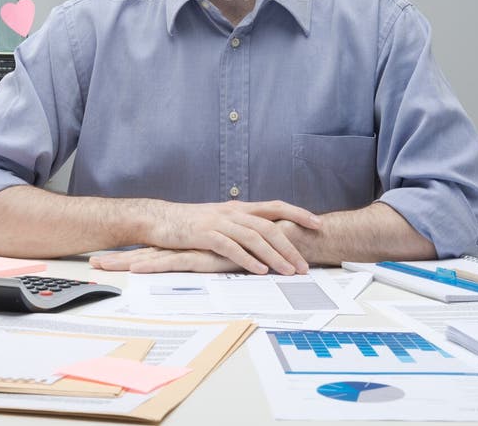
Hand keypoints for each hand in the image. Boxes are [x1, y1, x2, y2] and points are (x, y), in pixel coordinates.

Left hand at [91, 247, 237, 272]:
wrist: (272, 236)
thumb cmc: (249, 248)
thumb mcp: (223, 256)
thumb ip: (209, 257)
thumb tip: (195, 262)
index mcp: (187, 247)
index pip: (152, 251)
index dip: (129, 253)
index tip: (106, 256)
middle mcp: (184, 247)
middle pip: (144, 253)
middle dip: (118, 258)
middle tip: (93, 262)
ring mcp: (191, 251)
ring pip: (152, 258)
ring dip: (126, 261)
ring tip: (103, 265)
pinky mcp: (202, 257)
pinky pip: (172, 263)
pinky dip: (152, 265)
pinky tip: (136, 267)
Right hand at [142, 199, 319, 274]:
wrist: (159, 219)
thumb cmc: (191, 223)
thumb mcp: (220, 220)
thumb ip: (241, 225)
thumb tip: (265, 237)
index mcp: (238, 207)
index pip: (274, 206)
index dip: (297, 213)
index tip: (318, 223)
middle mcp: (233, 211)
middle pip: (269, 225)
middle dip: (291, 244)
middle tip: (306, 264)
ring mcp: (219, 221)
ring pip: (254, 236)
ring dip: (275, 254)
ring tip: (289, 271)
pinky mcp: (205, 234)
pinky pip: (231, 247)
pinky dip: (248, 259)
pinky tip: (260, 271)